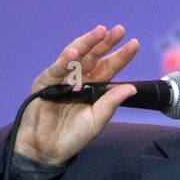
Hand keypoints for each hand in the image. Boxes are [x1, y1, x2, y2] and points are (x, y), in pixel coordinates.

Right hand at [15, 24, 139, 165]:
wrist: (49, 149)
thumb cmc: (73, 135)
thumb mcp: (97, 119)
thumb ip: (111, 103)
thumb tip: (132, 88)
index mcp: (93, 86)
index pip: (109, 67)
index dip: (121, 56)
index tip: (134, 44)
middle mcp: (79, 78)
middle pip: (94, 56)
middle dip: (106, 42)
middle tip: (119, 30)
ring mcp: (62, 78)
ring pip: (75, 55)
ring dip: (87, 43)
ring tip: (100, 32)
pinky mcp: (45, 83)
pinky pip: (56, 69)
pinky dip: (64, 61)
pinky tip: (75, 52)